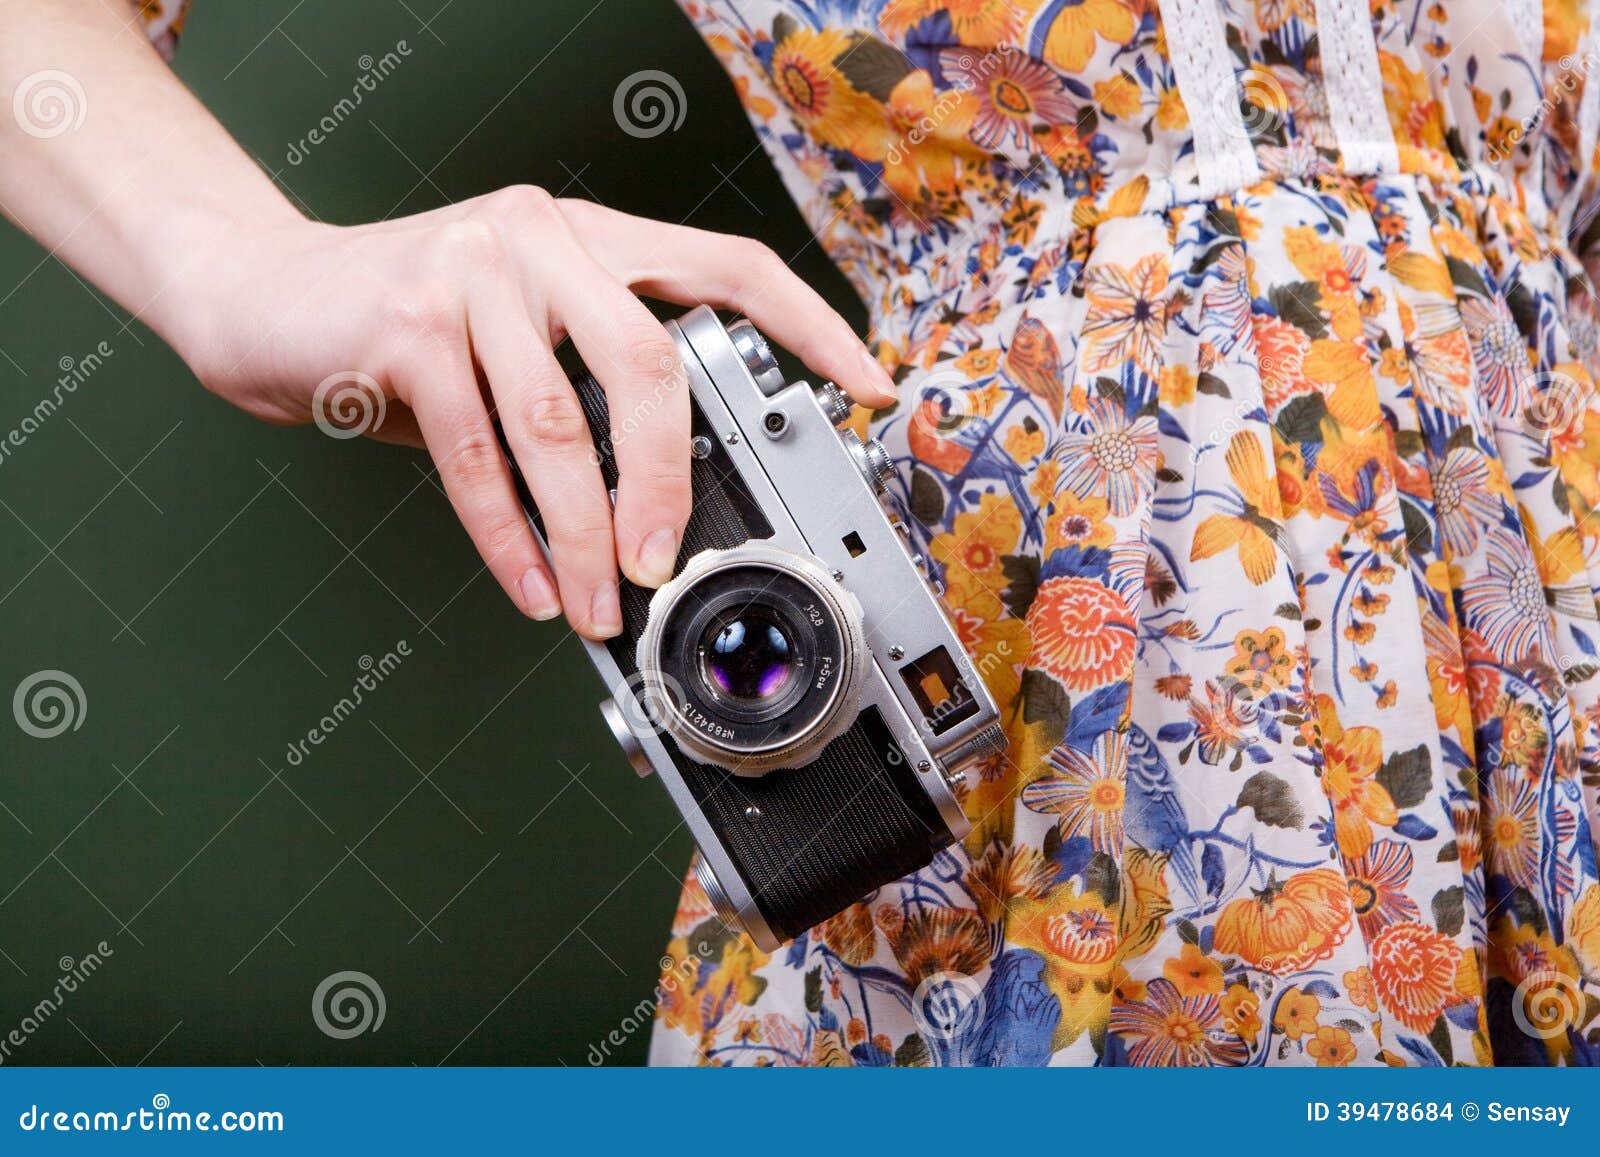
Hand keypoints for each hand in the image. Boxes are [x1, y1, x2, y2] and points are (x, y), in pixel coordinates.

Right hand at [167, 189, 896, 639]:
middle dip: (668, 482)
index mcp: (592, 237)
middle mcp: (541, 236)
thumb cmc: (407, 333)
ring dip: (585, 534)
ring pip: (557, 425)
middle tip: (667, 565)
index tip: (870, 390)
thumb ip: (587, 395)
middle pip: (649, 363)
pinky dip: (510, 538)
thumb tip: (666, 509)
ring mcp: (468, 272)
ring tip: (599, 606)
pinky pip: (476, 456)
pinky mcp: (402, 326)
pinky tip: (534, 586)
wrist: (259, 296)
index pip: (729, 265)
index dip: (811, 326)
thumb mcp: (517, 342)